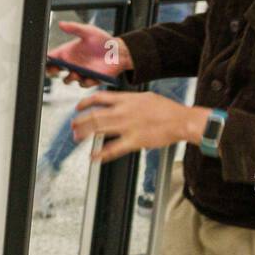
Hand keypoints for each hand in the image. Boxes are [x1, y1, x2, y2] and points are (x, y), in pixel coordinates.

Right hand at [47, 20, 131, 86]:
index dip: (47, 60)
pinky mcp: (90, 79)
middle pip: (54, 71)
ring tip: (75, 73)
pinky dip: (86, 81)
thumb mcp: (88, 31)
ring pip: (68, 79)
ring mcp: (80, 72)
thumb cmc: (103, 40)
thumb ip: (74, 28)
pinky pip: (83, 83)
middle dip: (51, 71)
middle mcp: (71, 63)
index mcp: (68, 51)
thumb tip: (61, 24)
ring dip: (70, 77)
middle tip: (55, 69)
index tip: (47, 59)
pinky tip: (89, 77)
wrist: (119, 51)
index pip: (52, 57)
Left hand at [71, 92, 210, 163]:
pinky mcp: (134, 141)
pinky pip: (113, 148)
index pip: (99, 98)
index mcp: (126, 99)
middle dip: (79, 121)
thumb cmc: (166, 109)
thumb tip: (118, 101)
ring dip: (84, 134)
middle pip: (93, 115)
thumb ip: (129, 100)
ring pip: (98, 129)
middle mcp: (123, 111)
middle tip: (73, 126)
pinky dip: (101, 154)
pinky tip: (93, 156)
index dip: (85, 102)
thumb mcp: (145, 97)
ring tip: (77, 138)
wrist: (181, 120)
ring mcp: (127, 126)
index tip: (78, 107)